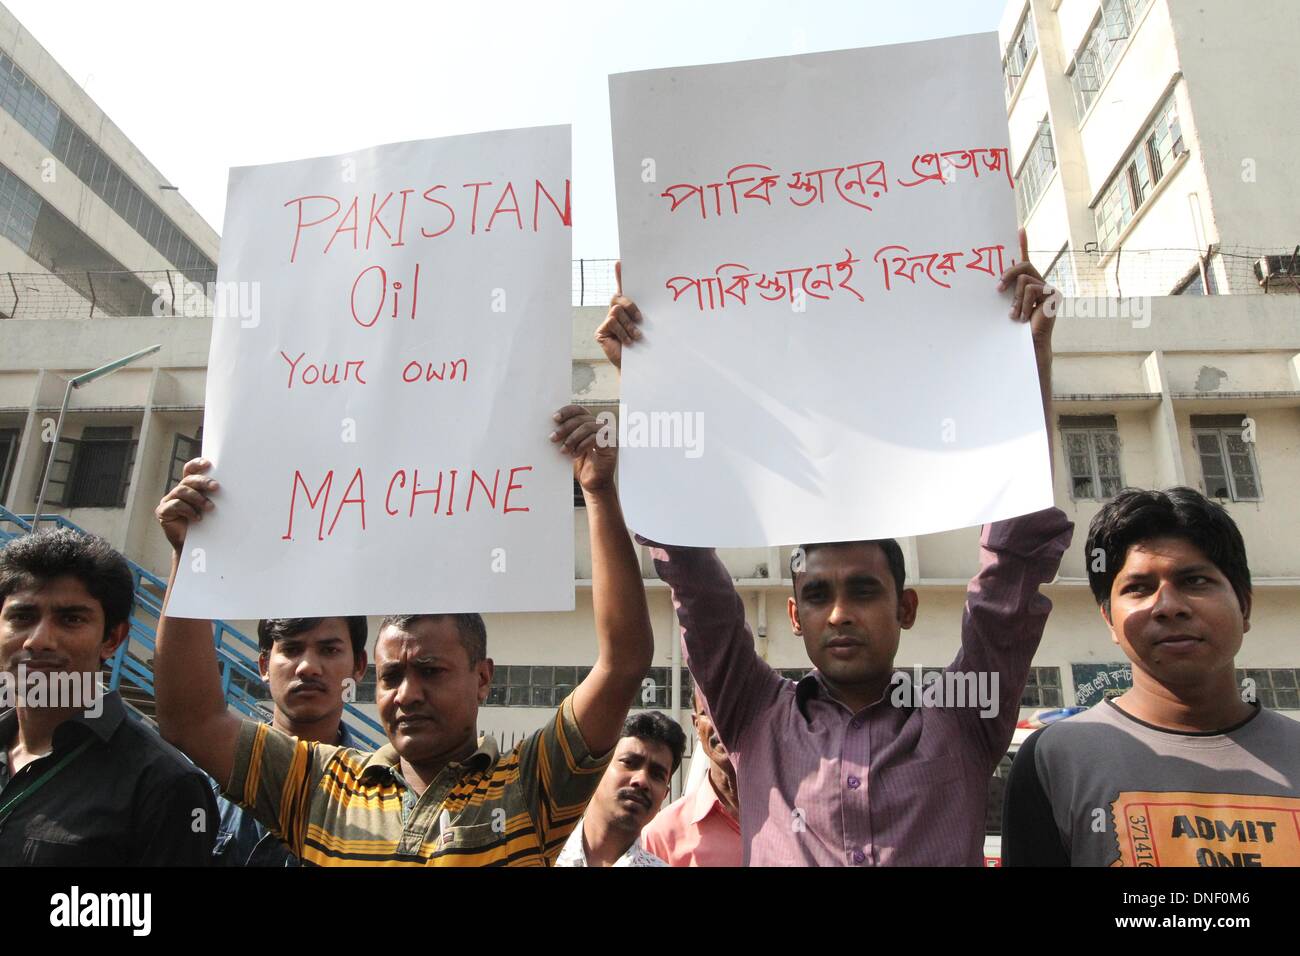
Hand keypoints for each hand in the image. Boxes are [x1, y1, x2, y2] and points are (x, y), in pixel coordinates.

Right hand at [156, 458, 217, 552]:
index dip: (196, 464)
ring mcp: (168, 500)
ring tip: (210, 507)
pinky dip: (188, 510)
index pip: (189, 470)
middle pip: (188, 479)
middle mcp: (178, 491)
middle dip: (203, 481)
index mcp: (189, 486)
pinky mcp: (163, 511)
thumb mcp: (211, 507)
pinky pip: (175, 505)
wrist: (195, 547)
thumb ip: (214, 496)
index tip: (208, 464)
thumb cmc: (206, 525)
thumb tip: (233, 485)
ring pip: (182, 491)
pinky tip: (197, 518)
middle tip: (216, 487)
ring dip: (198, 498)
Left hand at [550, 405, 615, 493]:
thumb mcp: (569, 448)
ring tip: (563, 450)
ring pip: (588, 426)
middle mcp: (599, 426)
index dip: (567, 411)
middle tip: (553, 437)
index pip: (579, 410)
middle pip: (581, 418)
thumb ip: (564, 436)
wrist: (593, 484)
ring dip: (573, 438)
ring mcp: (607, 434)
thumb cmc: (581, 466)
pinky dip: (583, 445)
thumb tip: (550, 427)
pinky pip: (596, 438)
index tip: (555, 418)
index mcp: (588, 424)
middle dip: (565, 427)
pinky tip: (575, 454)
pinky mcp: (612, 444)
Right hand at [594, 261, 642, 369]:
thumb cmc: (645, 346)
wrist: (638, 366)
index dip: (620, 275)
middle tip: (641, 319)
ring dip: (629, 325)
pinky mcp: (601, 331)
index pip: (622, 288)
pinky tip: (628, 342)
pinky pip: (612, 321)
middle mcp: (615, 313)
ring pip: (617, 310)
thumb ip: (647, 313)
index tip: (620, 262)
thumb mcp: (648, 326)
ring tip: (636, 336)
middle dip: (631, 305)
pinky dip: (623, 332)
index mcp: (627, 309)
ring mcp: (607, 322)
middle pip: (618, 296)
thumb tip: (665, 295)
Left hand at [998, 228, 1058, 369]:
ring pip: (1025, 280)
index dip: (1024, 244)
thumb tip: (994, 282)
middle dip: (1009, 274)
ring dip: (1016, 299)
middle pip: (1024, 265)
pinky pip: (1031, 289)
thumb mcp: (1008, 304)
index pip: (1026, 260)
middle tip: (998, 288)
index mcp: (1029, 283)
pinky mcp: (1054, 295)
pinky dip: (1023, 303)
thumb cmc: (1015, 327)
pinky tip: (1023, 317)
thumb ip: (1006, 291)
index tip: (1019, 229)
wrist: (1029, 344)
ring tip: (1014, 315)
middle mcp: (1041, 283)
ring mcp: (1049, 288)